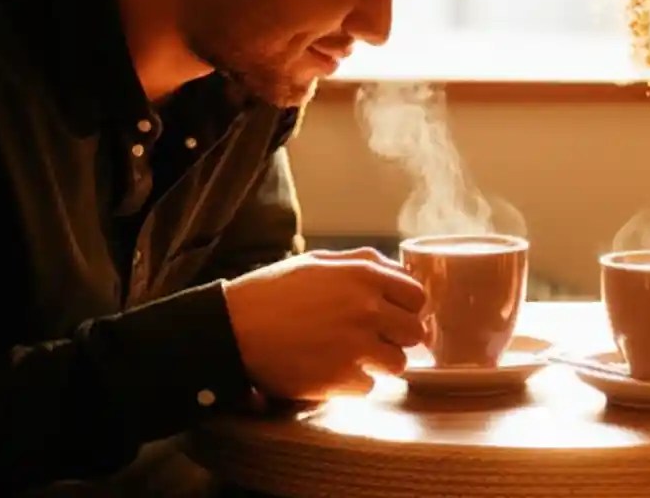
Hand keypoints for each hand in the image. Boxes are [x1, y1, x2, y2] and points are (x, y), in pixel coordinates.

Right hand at [223, 248, 426, 400]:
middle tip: (376, 340)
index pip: (417, 297)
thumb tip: (397, 271)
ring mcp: (357, 346)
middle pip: (414, 333)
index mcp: (365, 276)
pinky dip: (354, 383)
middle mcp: (367, 310)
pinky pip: (370, 387)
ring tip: (354, 357)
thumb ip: (363, 263)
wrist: (232, 329)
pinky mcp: (341, 379)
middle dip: (398, 338)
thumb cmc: (273, 292)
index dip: (407, 308)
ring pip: (398, 364)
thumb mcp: (318, 262)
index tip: (394, 315)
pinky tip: (332, 371)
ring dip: (380, 363)